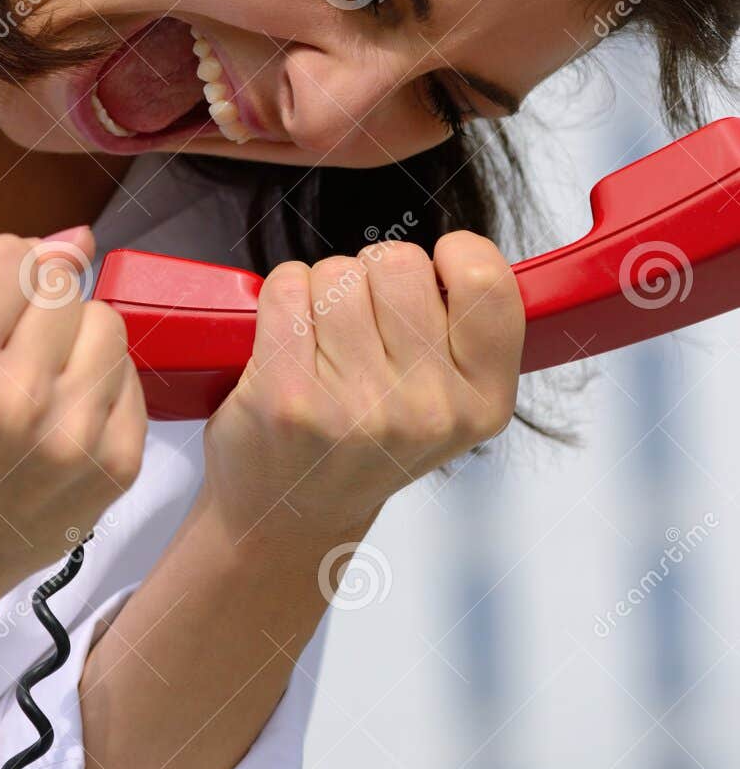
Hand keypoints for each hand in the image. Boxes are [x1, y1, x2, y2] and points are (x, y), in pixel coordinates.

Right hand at [0, 226, 146, 593]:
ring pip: (106, 321)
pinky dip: (100, 383)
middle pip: (60, 284)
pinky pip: (131, 376)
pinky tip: (62, 412)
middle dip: (34, 302)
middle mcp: (11, 404)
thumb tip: (78, 239)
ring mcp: (71, 441)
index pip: (7, 254)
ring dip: (74, 337)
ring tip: (38, 376)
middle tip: (5, 348)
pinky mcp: (116, 467)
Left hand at [202, 232, 524, 549]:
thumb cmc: (366, 444)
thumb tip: (451, 252)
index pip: (487, 282)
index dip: (453, 256)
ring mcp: (357, 406)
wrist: (293, 516)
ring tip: (322, 340)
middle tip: (362, 323)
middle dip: (374, 274)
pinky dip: (280, 298)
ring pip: (338, 272)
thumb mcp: (445, 405)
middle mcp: (427, 410)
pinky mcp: (290, 397)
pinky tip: (286, 341)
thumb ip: (462, 333)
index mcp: (482, 404)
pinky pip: (285, 287)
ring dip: (322, 289)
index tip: (430, 276)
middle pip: (400, 262)